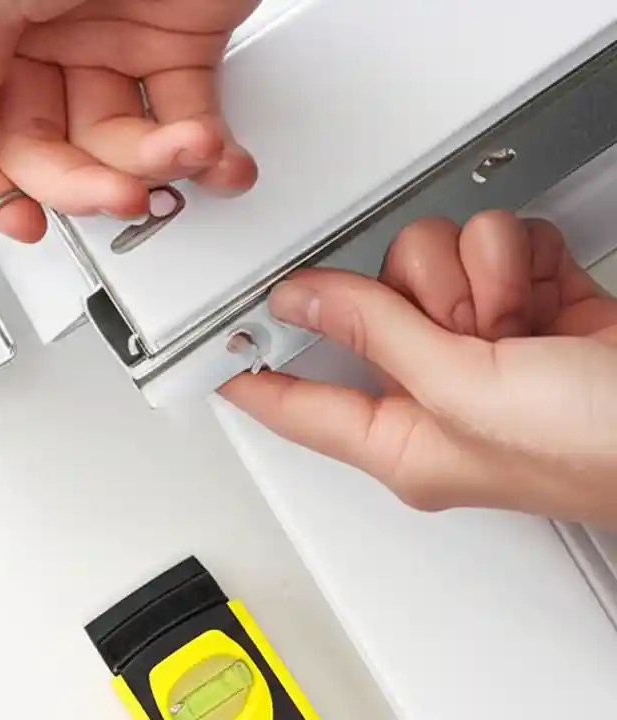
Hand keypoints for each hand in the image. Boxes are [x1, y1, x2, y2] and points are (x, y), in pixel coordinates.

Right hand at [0, 0, 260, 241]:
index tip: (16, 221)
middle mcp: (36, 37)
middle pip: (42, 146)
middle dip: (83, 182)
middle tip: (115, 195)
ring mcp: (107, 42)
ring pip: (115, 143)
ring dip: (156, 165)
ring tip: (190, 154)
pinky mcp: (177, 42)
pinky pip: (183, 117)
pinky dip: (208, 150)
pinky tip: (220, 160)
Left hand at [221, 211, 616, 527]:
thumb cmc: (605, 449)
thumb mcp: (467, 395)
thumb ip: (379, 338)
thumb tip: (305, 299)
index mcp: (404, 444)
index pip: (295, 405)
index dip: (247, 370)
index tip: (205, 345)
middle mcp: (438, 398)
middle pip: (368, 304)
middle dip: (414, 293)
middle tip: (463, 324)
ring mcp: (488, 349)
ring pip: (430, 263)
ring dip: (478, 275)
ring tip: (520, 317)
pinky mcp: (533, 307)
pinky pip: (491, 247)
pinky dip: (520, 257)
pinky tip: (546, 291)